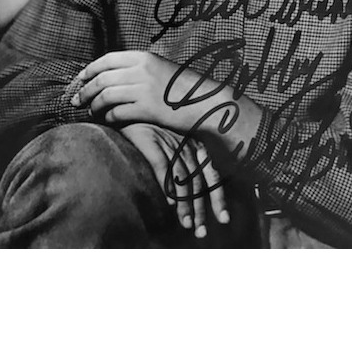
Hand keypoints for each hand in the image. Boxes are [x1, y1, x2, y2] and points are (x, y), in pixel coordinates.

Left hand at [70, 50, 224, 132]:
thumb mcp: (161, 68)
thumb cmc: (184, 88)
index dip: (89, 70)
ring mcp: (144, 89)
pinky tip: (107, 120)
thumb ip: (140, 69)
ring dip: (93, 106)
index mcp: (144, 57)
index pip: (106, 60)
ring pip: (106, 96)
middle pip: (102, 79)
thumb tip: (114, 76)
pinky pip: (117, 113)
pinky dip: (108, 117)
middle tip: (75, 101)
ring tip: (90, 112)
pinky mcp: (147, 109)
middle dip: (84, 91)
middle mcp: (142, 70)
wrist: (207, 102)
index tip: (79, 80)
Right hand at [117, 123, 227, 238]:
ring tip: (186, 224)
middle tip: (201, 232)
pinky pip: (162, 167)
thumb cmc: (152, 140)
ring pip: (182, 178)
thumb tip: (194, 203)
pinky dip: (167, 185)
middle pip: (198, 182)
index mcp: (195, 147)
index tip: (224, 220)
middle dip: (200, 209)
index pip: (212, 176)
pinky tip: (170, 203)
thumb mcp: (174, 151)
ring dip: (185, 204)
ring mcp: (168, 143)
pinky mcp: (150, 142)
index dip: (218, 198)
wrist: (127, 119)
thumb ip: (186, 171)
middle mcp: (185, 145)